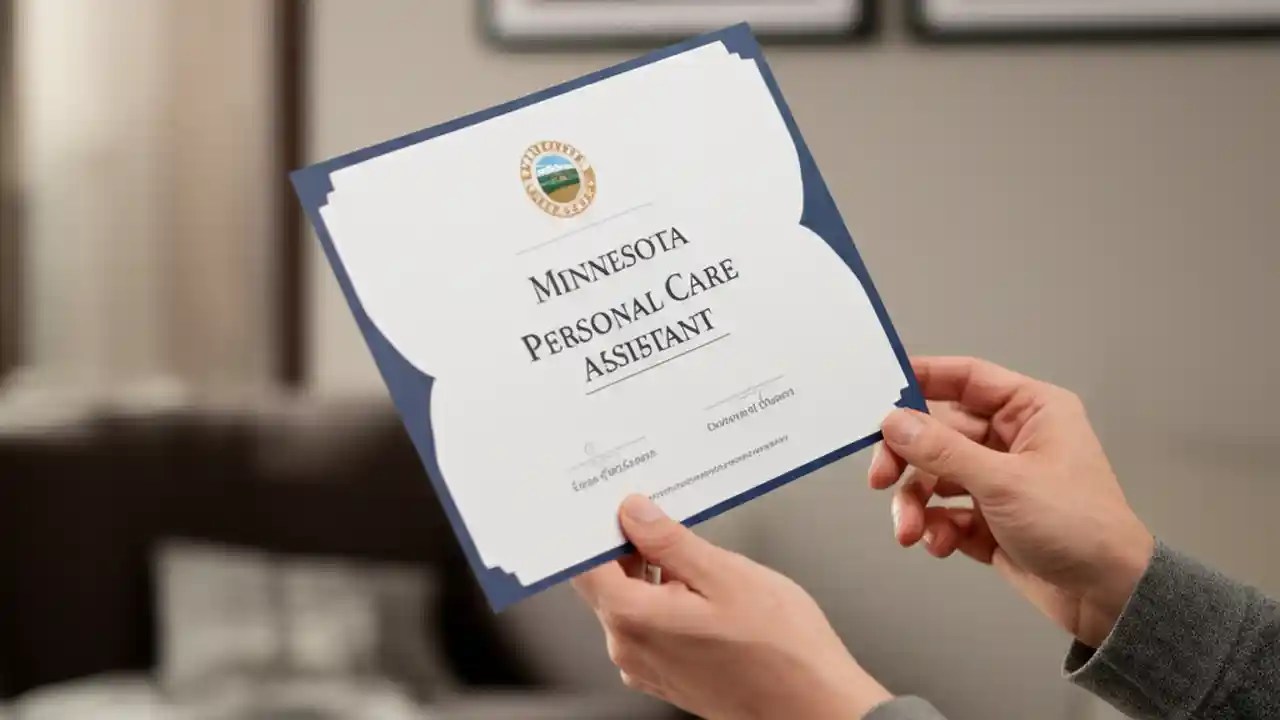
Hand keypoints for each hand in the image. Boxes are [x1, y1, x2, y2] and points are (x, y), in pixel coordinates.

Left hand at [573, 495, 891, 719]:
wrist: (815, 706)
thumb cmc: (781, 649)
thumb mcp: (726, 574)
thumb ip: (669, 542)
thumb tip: (633, 513)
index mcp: (635, 618)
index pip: (585, 563)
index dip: (597, 529)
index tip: (618, 504)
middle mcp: (629, 647)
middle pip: (607, 581)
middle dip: (631, 547)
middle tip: (668, 519)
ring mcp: (646, 665)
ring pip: (631, 601)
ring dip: (654, 574)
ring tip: (699, 560)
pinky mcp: (666, 674)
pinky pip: (650, 625)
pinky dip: (666, 601)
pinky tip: (703, 592)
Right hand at [870, 356, 1154, 648]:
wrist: (1108, 597)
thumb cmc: (1078, 526)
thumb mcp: (1003, 482)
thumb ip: (942, 449)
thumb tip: (894, 421)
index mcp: (1032, 411)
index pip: (966, 379)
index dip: (921, 378)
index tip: (878, 389)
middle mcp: (1014, 440)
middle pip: (939, 433)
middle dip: (908, 461)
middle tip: (879, 478)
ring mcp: (1001, 481)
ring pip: (936, 477)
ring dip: (916, 503)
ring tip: (911, 531)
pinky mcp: (991, 520)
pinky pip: (946, 512)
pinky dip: (935, 527)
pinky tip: (939, 544)